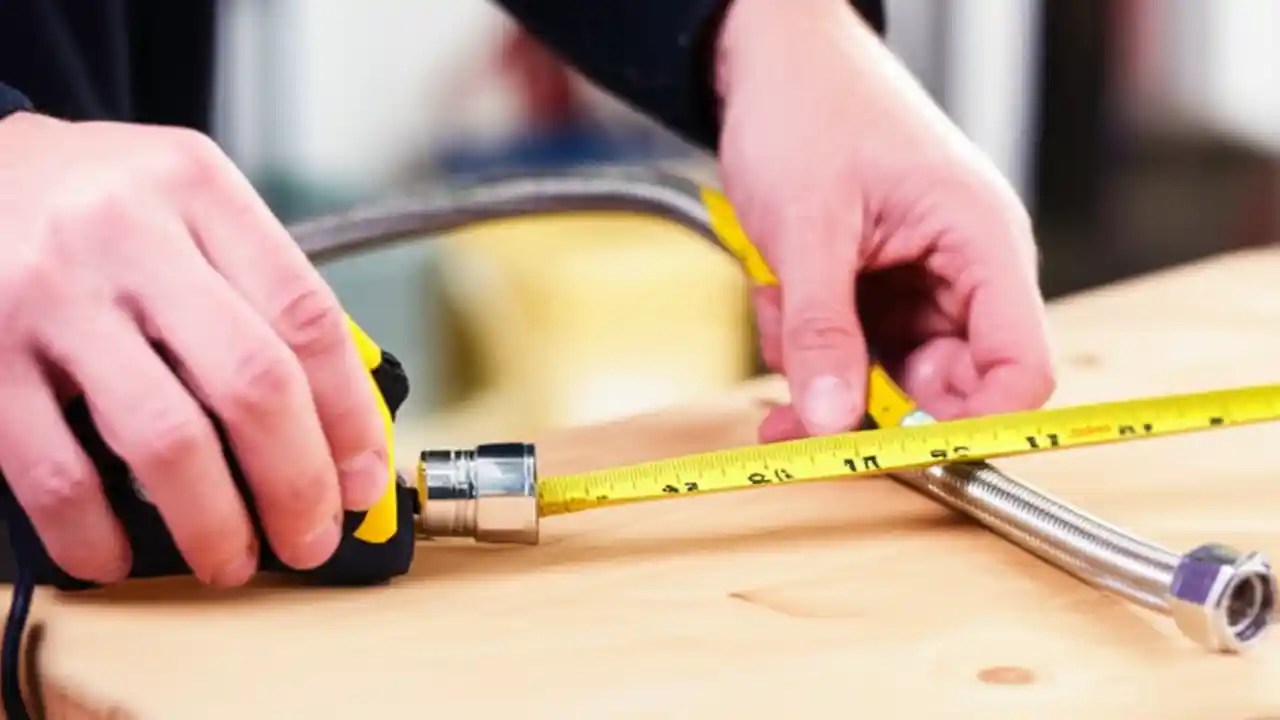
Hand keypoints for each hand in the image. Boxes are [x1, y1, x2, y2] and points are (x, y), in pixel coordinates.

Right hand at [0, 113, 387, 585]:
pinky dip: (93, 532)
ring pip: (165, 438)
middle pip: (253, 384)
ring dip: (212, 522)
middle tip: (310, 537)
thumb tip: (330, 420)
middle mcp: (128, 232)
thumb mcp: (186, 201)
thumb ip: (253, 286)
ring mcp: (51, 293)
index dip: (351, 416)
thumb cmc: (95, 197)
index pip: (307, 318)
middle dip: (296, 483)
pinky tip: (115, 554)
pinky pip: (54, 470)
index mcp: (199, 190)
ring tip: (229, 559)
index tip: (363, 479)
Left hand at [713, 0, 1054, 440]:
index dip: (979, 424)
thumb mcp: (808, 226)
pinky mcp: (875, 285)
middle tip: (797, 412)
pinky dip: (804, 338)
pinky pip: (847, 346)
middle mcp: (962, 270)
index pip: (1020, 367)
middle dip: (869, 400)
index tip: (910, 459)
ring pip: (884, 372)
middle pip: (947, 385)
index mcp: (982, 244)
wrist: (770, 60)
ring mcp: (917, 281)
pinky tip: (775, 289)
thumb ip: (821, 330)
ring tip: (779, 296)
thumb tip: (834, 423)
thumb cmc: (810, 107)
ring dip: (821, 361)